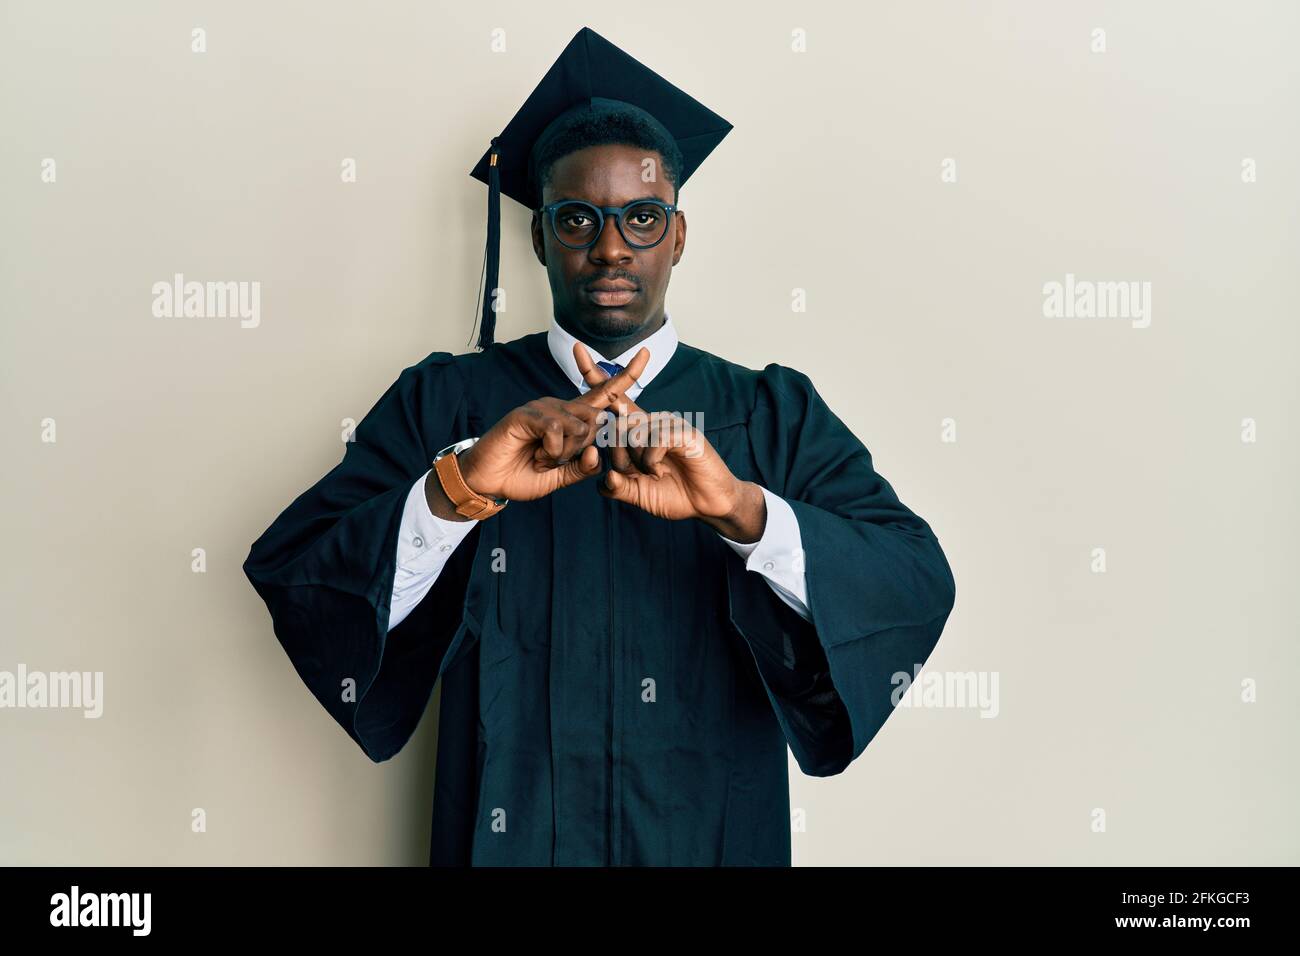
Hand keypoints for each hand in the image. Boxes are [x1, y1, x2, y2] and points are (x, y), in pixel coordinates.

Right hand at [455, 345, 651, 502]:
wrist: (488, 481)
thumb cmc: (522, 474)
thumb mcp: (561, 476)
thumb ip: (583, 467)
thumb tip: (598, 454)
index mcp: (571, 419)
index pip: (604, 395)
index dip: (626, 376)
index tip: (647, 355)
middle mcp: (559, 407)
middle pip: (596, 419)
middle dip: (583, 449)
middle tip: (556, 462)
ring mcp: (542, 407)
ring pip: (579, 426)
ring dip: (564, 454)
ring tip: (542, 459)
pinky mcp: (527, 413)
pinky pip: (556, 429)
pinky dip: (552, 451)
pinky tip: (537, 456)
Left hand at [575, 346, 748, 524]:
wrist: (708, 503)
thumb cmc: (675, 494)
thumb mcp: (638, 493)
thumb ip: (617, 487)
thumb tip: (604, 478)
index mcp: (638, 430)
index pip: (612, 399)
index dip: (595, 376)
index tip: (577, 349)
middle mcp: (650, 421)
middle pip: (614, 426)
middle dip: (616, 458)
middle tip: (634, 473)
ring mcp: (667, 423)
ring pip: (632, 435)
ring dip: (635, 463)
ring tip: (652, 473)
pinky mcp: (683, 431)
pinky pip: (652, 441)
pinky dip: (650, 463)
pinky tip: (660, 471)